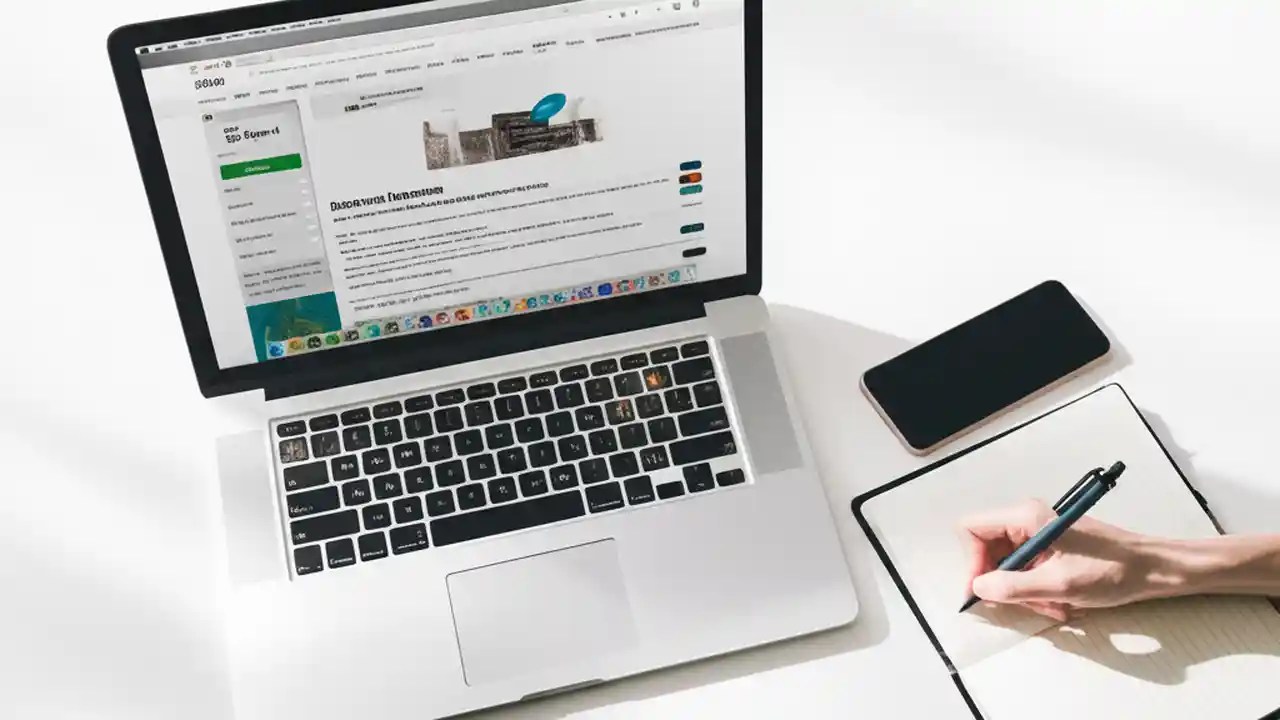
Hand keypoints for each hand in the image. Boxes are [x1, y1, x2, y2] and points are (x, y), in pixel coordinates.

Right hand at [959, 500, 1170, 620]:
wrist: (1153, 570)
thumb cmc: (1111, 572)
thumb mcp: (1059, 585)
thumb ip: (1013, 587)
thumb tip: (978, 588)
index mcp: (1025, 517)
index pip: (972, 529)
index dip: (971, 562)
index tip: (985, 591)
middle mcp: (1027, 519)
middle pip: (988, 550)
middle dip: (1003, 583)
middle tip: (1024, 604)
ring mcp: (1039, 532)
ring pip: (1008, 564)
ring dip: (1023, 591)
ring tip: (1052, 605)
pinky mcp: (1051, 545)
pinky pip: (1027, 568)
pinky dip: (1037, 588)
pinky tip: (1059, 602)